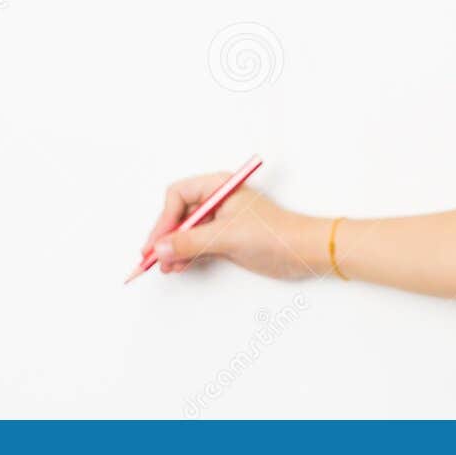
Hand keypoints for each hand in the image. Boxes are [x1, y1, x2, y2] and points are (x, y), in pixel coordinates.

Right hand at [139, 171, 325, 279]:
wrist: (304, 253)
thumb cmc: (275, 235)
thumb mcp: (227, 237)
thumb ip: (191, 242)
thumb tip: (160, 248)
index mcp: (219, 187)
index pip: (178, 195)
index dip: (165, 219)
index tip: (157, 242)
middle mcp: (218, 200)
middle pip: (179, 214)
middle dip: (166, 236)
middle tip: (152, 258)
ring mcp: (222, 220)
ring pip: (187, 231)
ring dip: (174, 249)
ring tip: (166, 268)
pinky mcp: (226, 239)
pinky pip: (197, 244)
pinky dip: (186, 255)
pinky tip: (179, 267)